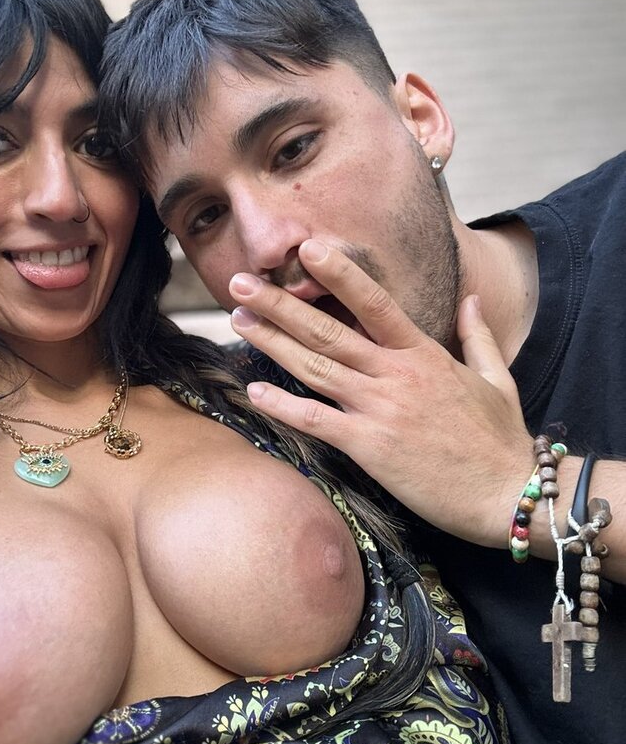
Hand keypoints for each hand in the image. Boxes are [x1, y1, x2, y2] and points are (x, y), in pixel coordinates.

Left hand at [229, 239, 532, 547]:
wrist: (505, 494)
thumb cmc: (500, 440)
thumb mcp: (498, 378)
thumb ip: (478, 334)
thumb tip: (471, 298)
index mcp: (424, 354)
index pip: (375, 302)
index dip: (339, 274)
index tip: (306, 250)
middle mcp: (396, 374)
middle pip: (328, 330)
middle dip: (280, 304)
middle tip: (241, 283)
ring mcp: (380, 409)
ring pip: (315, 367)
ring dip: (272, 342)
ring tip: (239, 320)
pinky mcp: (370, 446)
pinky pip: (317, 420)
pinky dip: (284, 405)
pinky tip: (254, 391)